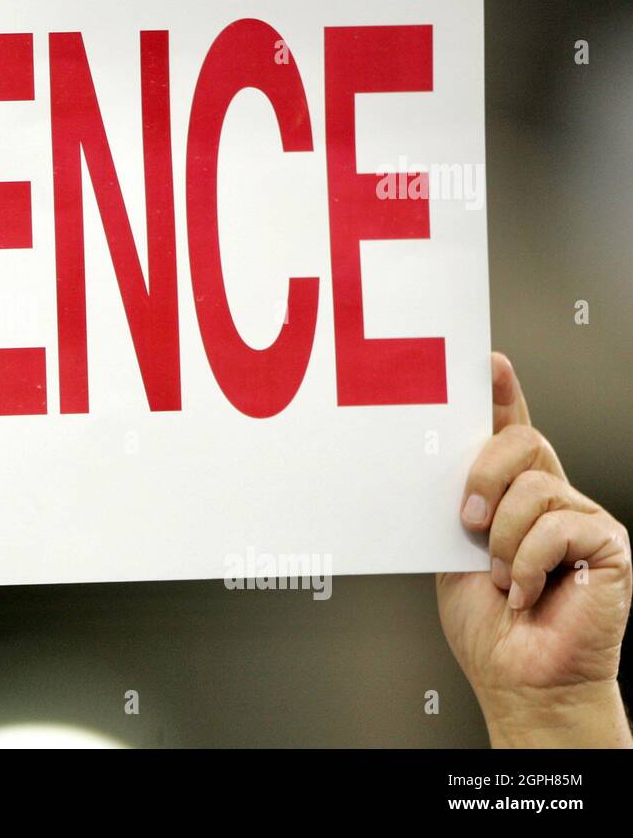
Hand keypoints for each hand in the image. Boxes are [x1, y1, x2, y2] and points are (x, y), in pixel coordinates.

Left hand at [437, 353, 631, 746]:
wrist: (520, 678)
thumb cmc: (489, 624)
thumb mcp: (453, 550)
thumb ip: (455, 504)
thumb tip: (430, 460)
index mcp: (513, 495)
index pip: (511, 431)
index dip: (503, 394)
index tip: (486, 362)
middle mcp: (553, 498)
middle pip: (523, 441)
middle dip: (483, 474)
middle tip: (465, 520)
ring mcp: (584, 517)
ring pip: (534, 486)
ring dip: (502, 539)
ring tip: (505, 579)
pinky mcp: (610, 543)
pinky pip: (557, 524)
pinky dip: (529, 562)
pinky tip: (530, 591)